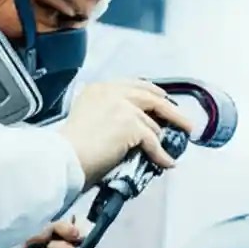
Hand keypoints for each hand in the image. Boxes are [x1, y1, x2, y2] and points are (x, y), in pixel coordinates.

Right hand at [57, 79, 196, 187]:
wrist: (65, 158)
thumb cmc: (70, 148)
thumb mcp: (88, 119)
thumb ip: (109, 115)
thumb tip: (134, 129)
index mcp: (98, 89)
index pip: (133, 85)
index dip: (151, 93)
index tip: (163, 99)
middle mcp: (111, 92)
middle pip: (151, 97)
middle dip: (170, 110)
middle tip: (184, 121)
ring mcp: (123, 107)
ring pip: (152, 123)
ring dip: (161, 139)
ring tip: (169, 149)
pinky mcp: (131, 125)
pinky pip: (153, 142)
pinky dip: (161, 155)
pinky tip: (166, 162)